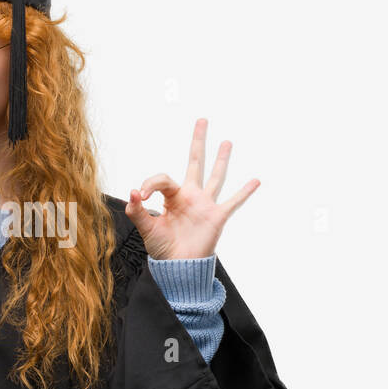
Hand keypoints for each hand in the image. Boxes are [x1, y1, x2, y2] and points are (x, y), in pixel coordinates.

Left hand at [125, 118, 259, 259]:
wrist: (178, 268)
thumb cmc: (163, 249)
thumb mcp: (147, 229)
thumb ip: (137, 212)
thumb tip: (132, 192)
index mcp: (172, 197)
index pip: (163, 179)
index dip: (150, 184)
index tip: (141, 196)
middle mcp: (190, 196)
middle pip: (195, 162)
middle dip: (198, 142)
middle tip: (201, 120)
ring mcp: (205, 205)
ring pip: (216, 176)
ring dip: (221, 159)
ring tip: (227, 142)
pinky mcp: (217, 217)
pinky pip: (233, 202)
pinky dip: (245, 191)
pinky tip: (255, 180)